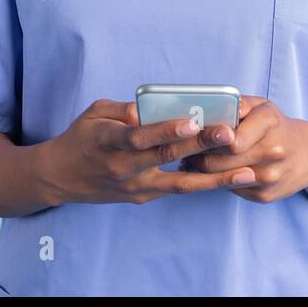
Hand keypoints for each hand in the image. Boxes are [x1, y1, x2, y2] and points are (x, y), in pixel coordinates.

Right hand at [42, 99, 258, 205]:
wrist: (60, 178)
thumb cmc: (80, 138)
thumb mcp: (93, 113)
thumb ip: (121, 109)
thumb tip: (146, 108)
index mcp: (108, 142)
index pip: (140, 137)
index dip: (165, 130)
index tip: (191, 121)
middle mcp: (123, 169)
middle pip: (166, 158)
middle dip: (201, 146)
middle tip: (230, 135)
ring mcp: (135, 188)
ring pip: (180, 184)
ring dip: (216, 179)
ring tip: (247, 172)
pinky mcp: (142, 198)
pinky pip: (176, 189)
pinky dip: (203, 183)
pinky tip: (230, 177)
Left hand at [178, 95, 307, 202]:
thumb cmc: (276, 126)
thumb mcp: (261, 106)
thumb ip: (235, 103)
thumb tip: (204, 110)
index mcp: (270, 122)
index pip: (229, 138)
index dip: (206, 138)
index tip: (191, 135)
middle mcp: (274, 151)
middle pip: (220, 161)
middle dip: (197, 156)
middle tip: (180, 150)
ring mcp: (270, 177)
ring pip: (222, 178)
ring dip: (201, 171)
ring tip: (189, 160)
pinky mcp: (265, 196)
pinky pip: (231, 189)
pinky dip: (216, 182)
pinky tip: (208, 173)